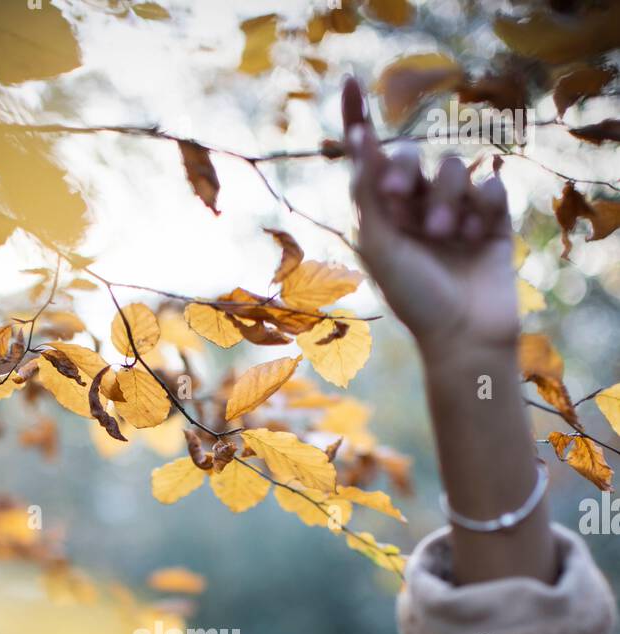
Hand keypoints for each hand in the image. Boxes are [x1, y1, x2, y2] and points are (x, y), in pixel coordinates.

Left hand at [341, 77, 519, 362]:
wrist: (464, 337)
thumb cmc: (414, 299)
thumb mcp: (379, 244)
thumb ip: (367, 190)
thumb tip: (359, 138)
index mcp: (382, 215)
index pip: (371, 157)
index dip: (361, 119)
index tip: (352, 83)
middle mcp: (416, 208)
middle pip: (412, 155)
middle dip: (405, 171)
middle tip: (398, 201)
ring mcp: (456, 211)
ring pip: (453, 168)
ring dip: (445, 201)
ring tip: (444, 238)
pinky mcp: (493, 219)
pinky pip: (489, 186)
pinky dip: (481, 209)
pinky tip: (476, 239)